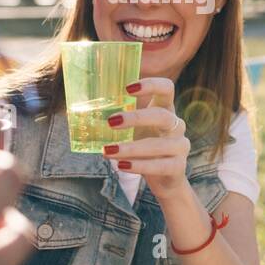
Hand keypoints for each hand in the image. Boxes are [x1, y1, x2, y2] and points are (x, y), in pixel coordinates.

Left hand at [102, 76, 189, 199]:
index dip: (151, 85)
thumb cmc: (145, 149)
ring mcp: (180, 146)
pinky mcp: (178, 167)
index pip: (167, 88)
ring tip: (107, 151)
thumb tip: (84, 114)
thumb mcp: (134, 131)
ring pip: (157, 145)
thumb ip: (119, 121)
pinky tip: (122, 166)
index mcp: (166, 110)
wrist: (165, 179)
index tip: (128, 88)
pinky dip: (139, 165)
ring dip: (130, 148)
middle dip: (136, 118)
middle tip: (111, 122)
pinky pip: (159, 166)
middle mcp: (176, 126)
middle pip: (161, 116)